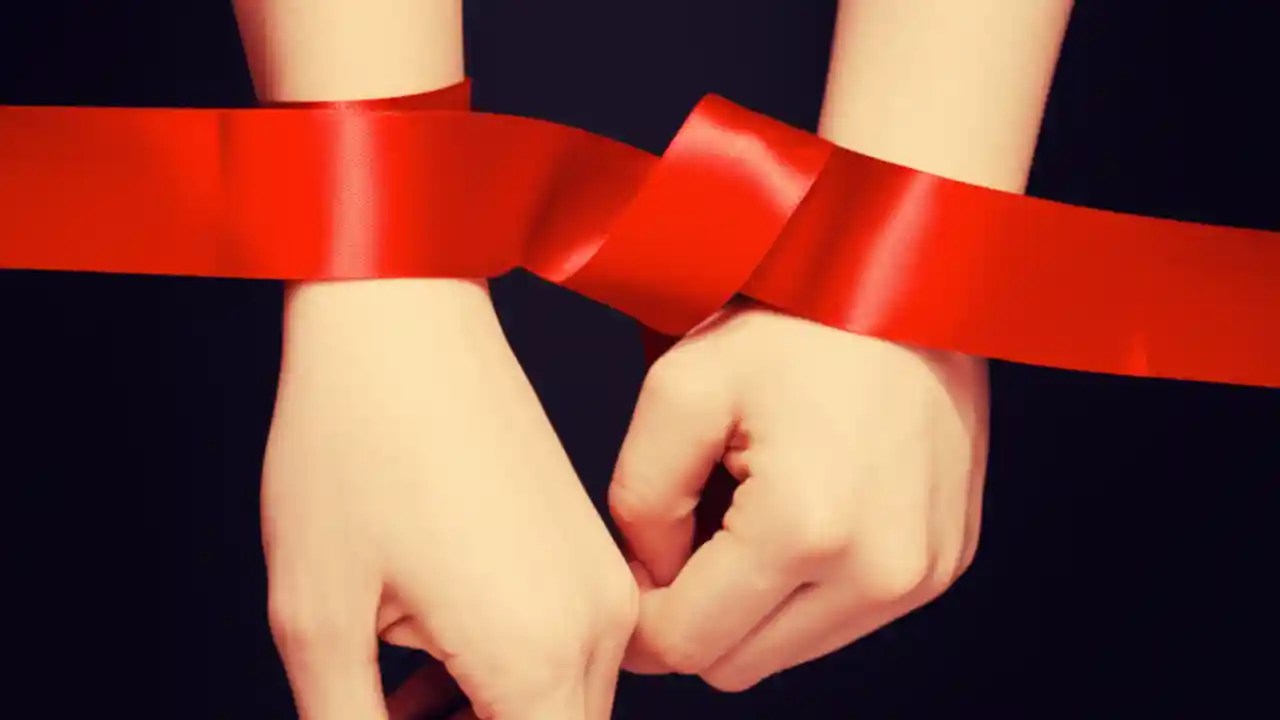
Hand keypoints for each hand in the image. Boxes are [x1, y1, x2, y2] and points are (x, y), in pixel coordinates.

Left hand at [262, 279, 637, 719]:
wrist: (402, 324)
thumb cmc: (354, 447)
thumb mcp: (320, 622)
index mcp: (536, 654)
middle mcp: (596, 625)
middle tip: (391, 712)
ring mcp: (602, 583)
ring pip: (563, 709)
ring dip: (490, 719)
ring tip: (395, 699)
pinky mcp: (588, 552)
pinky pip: (564, 654)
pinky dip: (502, 680)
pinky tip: (421, 664)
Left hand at [611, 302, 987, 690]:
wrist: (908, 289)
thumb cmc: (795, 324)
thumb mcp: (681, 390)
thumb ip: (639, 501)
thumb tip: (654, 576)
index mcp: (803, 529)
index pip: (689, 643)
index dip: (641, 622)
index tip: (634, 573)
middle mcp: (877, 571)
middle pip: (738, 664)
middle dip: (695, 617)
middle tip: (683, 540)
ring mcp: (922, 574)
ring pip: (791, 652)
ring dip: (752, 608)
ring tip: (745, 517)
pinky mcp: (946, 564)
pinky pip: (846, 620)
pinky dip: (806, 590)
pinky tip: (799, 517)